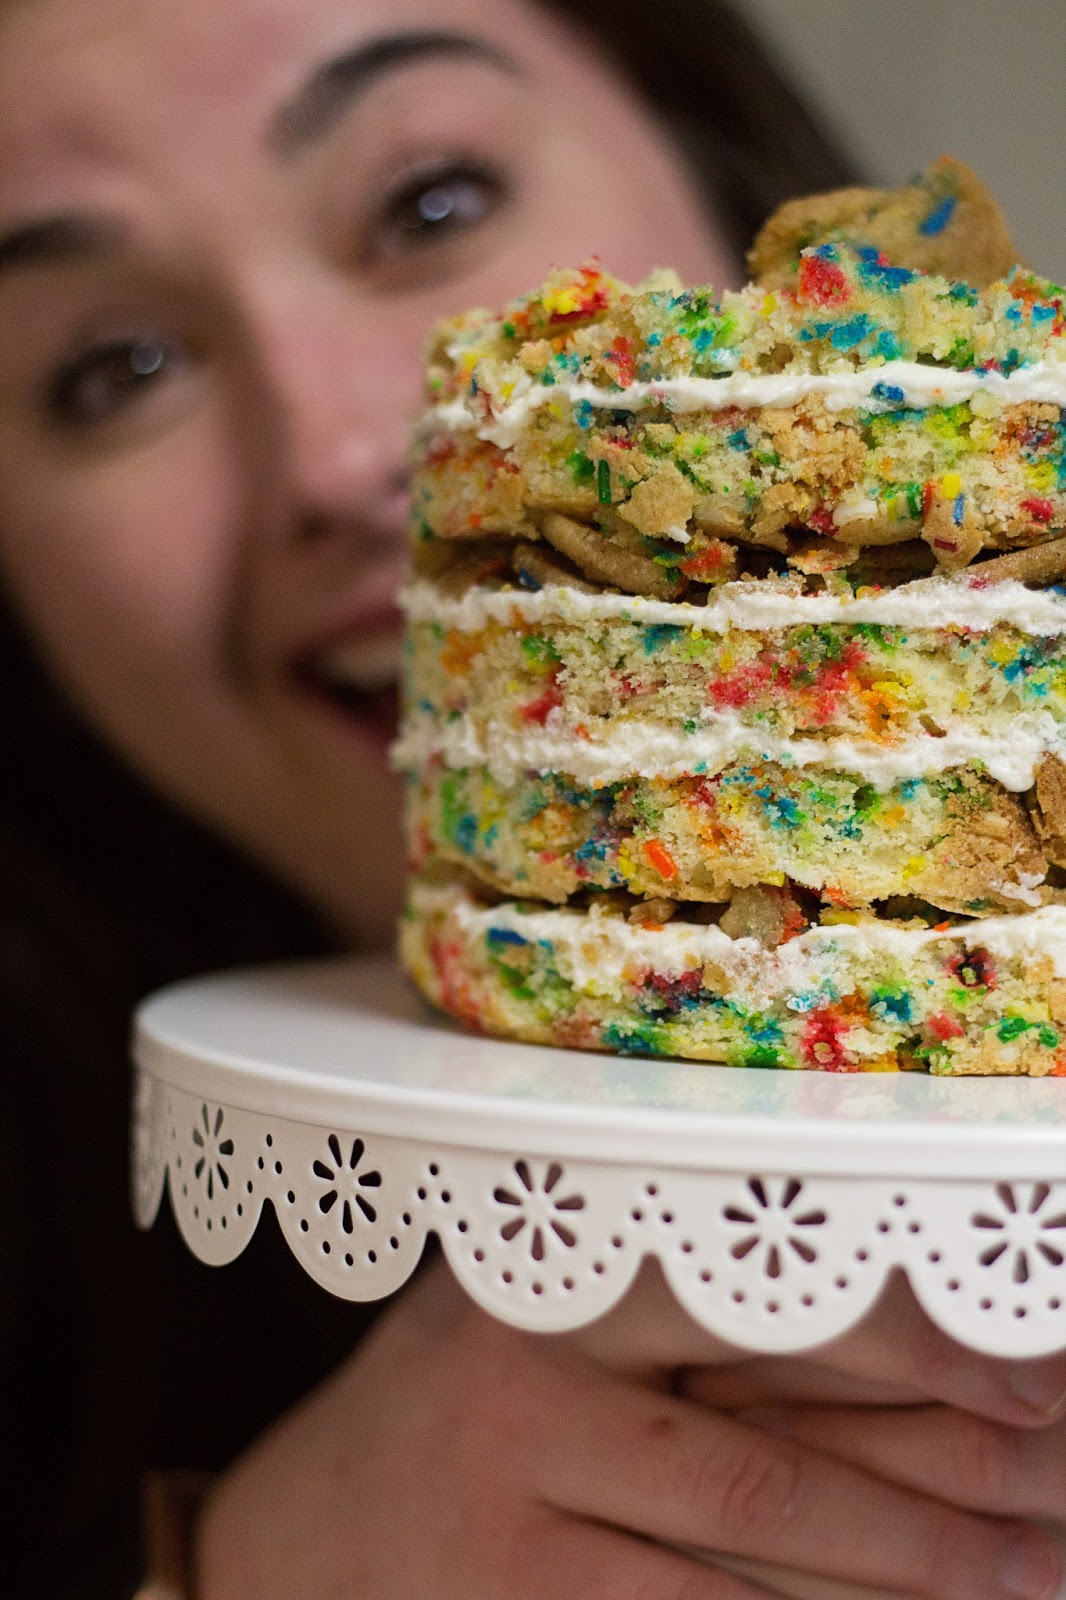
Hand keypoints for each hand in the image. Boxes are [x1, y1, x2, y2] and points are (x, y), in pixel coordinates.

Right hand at [195, 1259, 1061, 1599]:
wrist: (298, 1538)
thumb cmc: (454, 1398)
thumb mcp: (531, 1308)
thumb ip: (657, 1294)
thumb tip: (860, 1288)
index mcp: (559, 1281)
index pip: (752, 1307)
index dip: (906, 1343)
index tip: (1027, 1371)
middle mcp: (534, 1386)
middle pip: (773, 1459)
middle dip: (938, 1495)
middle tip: (1061, 1500)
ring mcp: (514, 1514)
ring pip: (747, 1569)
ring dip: (899, 1584)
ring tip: (1025, 1579)